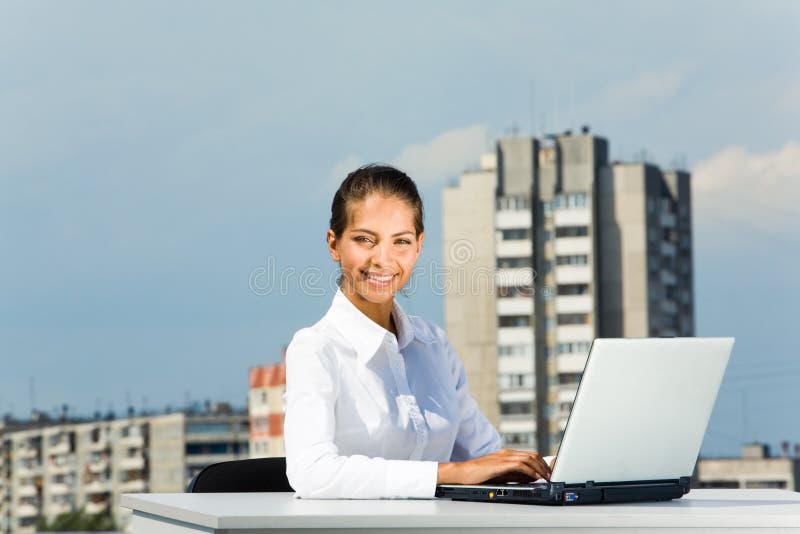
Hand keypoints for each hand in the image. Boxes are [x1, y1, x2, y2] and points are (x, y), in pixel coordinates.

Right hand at [437, 449, 551, 484]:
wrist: (462, 473)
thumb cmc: (478, 474)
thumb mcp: (500, 474)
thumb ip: (515, 474)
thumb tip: (531, 477)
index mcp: (506, 454)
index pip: (529, 454)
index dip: (541, 462)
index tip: (548, 472)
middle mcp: (506, 453)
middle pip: (532, 454)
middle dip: (544, 464)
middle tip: (550, 475)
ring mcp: (503, 457)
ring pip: (528, 458)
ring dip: (540, 467)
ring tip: (546, 477)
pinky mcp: (500, 463)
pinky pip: (520, 464)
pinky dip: (530, 470)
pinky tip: (535, 477)